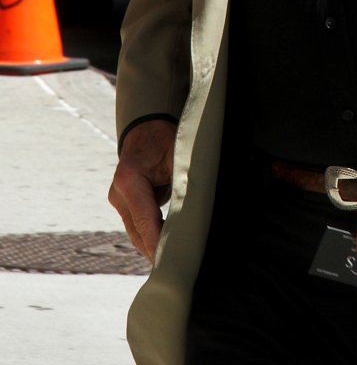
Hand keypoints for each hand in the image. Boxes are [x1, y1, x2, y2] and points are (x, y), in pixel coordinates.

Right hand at [108, 119, 176, 262]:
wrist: (147, 129)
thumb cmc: (166, 139)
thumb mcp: (178, 155)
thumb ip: (184, 180)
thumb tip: (196, 210)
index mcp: (129, 179)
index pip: (144, 219)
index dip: (156, 242)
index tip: (167, 261)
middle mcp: (118, 192)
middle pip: (137, 231)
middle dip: (155, 250)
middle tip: (176, 269)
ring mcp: (117, 199)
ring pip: (136, 232)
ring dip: (153, 245)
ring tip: (174, 263)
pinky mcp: (122, 204)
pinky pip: (137, 225)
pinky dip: (151, 234)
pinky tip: (167, 247)